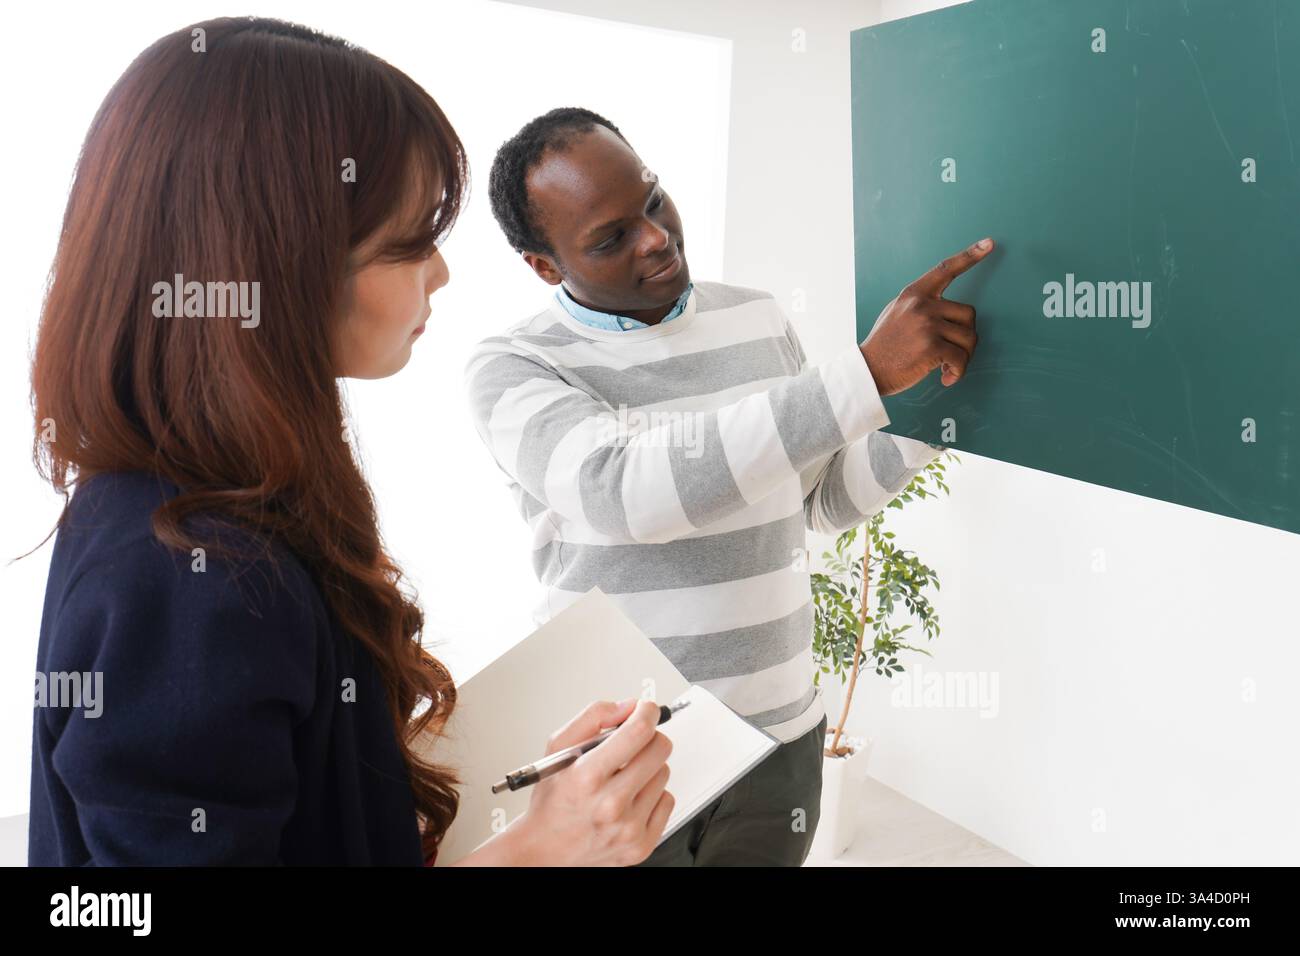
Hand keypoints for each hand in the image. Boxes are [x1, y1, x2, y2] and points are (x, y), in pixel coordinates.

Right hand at [495, 698, 673, 865]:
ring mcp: (628, 828)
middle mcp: (610, 804)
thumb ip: (592, 718)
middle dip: (649, 738)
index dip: (647, 712)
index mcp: (587, 777)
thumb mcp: (558, 749)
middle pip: (660, 749)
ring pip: (664, 773)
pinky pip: (667, 801)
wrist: (545, 850)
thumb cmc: (552, 801)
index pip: (638, 732)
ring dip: (648, 769)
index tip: (646, 710)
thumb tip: (627, 707)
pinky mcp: (641, 844)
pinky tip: (631, 799)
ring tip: (623, 778)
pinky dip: (652, 795)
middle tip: (635, 742)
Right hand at [860, 237, 992, 394]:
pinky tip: (946, 377)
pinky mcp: (932, 347)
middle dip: (965, 336)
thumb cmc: (883, 346)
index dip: (970, 256)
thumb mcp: (896, 313)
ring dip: (964, 356)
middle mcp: (922, 305)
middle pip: (968, 314)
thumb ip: (919, 305)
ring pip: (969, 337)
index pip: (946, 269)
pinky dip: (958, 371)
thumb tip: (945, 309)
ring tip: (948, 366)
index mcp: (913, 294)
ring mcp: (927, 325)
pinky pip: (960, 358)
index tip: (988, 243)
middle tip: (953, 352)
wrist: (867, 372)